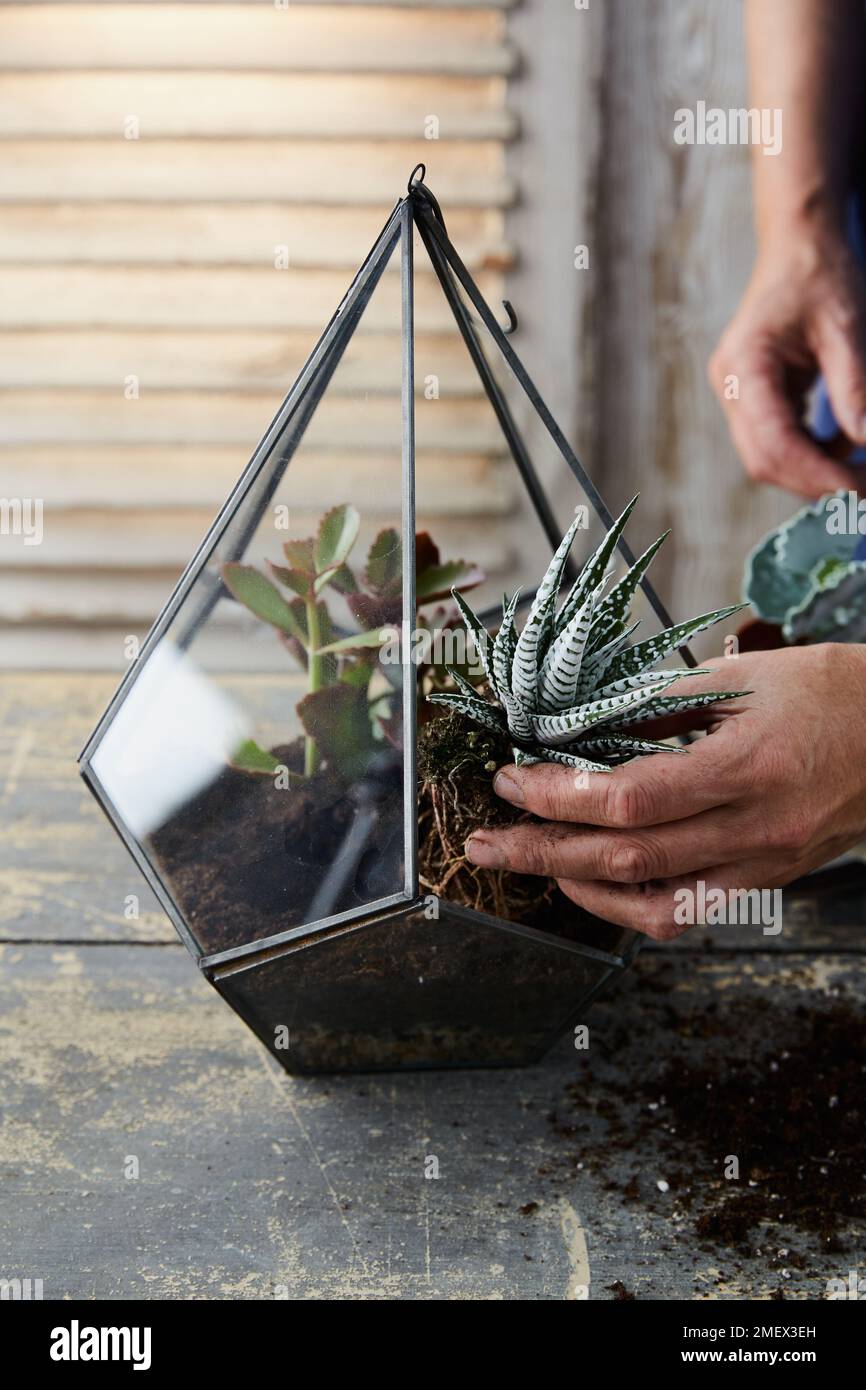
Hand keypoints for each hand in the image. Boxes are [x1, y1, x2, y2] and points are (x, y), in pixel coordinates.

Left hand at [465, 646, 865, 939]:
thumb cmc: (826, 693)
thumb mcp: (741, 678)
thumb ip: (657, 704)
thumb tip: (574, 723)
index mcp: (746, 767)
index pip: (630, 799)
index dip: (559, 796)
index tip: (510, 780)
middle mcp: (753, 828)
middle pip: (626, 860)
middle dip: (541, 852)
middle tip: (484, 841)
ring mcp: (761, 864)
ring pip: (652, 904)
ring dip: (576, 888)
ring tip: (527, 864)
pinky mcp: (764, 881)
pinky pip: (685, 911)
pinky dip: (626, 903)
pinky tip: (592, 880)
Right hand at [709, 224, 865, 496]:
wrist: (801, 241)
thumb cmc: (820, 272)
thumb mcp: (847, 327)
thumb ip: (854, 389)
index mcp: (744, 366)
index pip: (773, 443)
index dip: (816, 475)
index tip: (858, 492)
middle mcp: (731, 385)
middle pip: (764, 460)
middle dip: (816, 483)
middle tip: (865, 491)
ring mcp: (738, 393)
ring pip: (769, 457)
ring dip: (815, 472)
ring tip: (861, 472)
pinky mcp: (755, 396)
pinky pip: (778, 440)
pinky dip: (814, 453)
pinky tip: (846, 447)